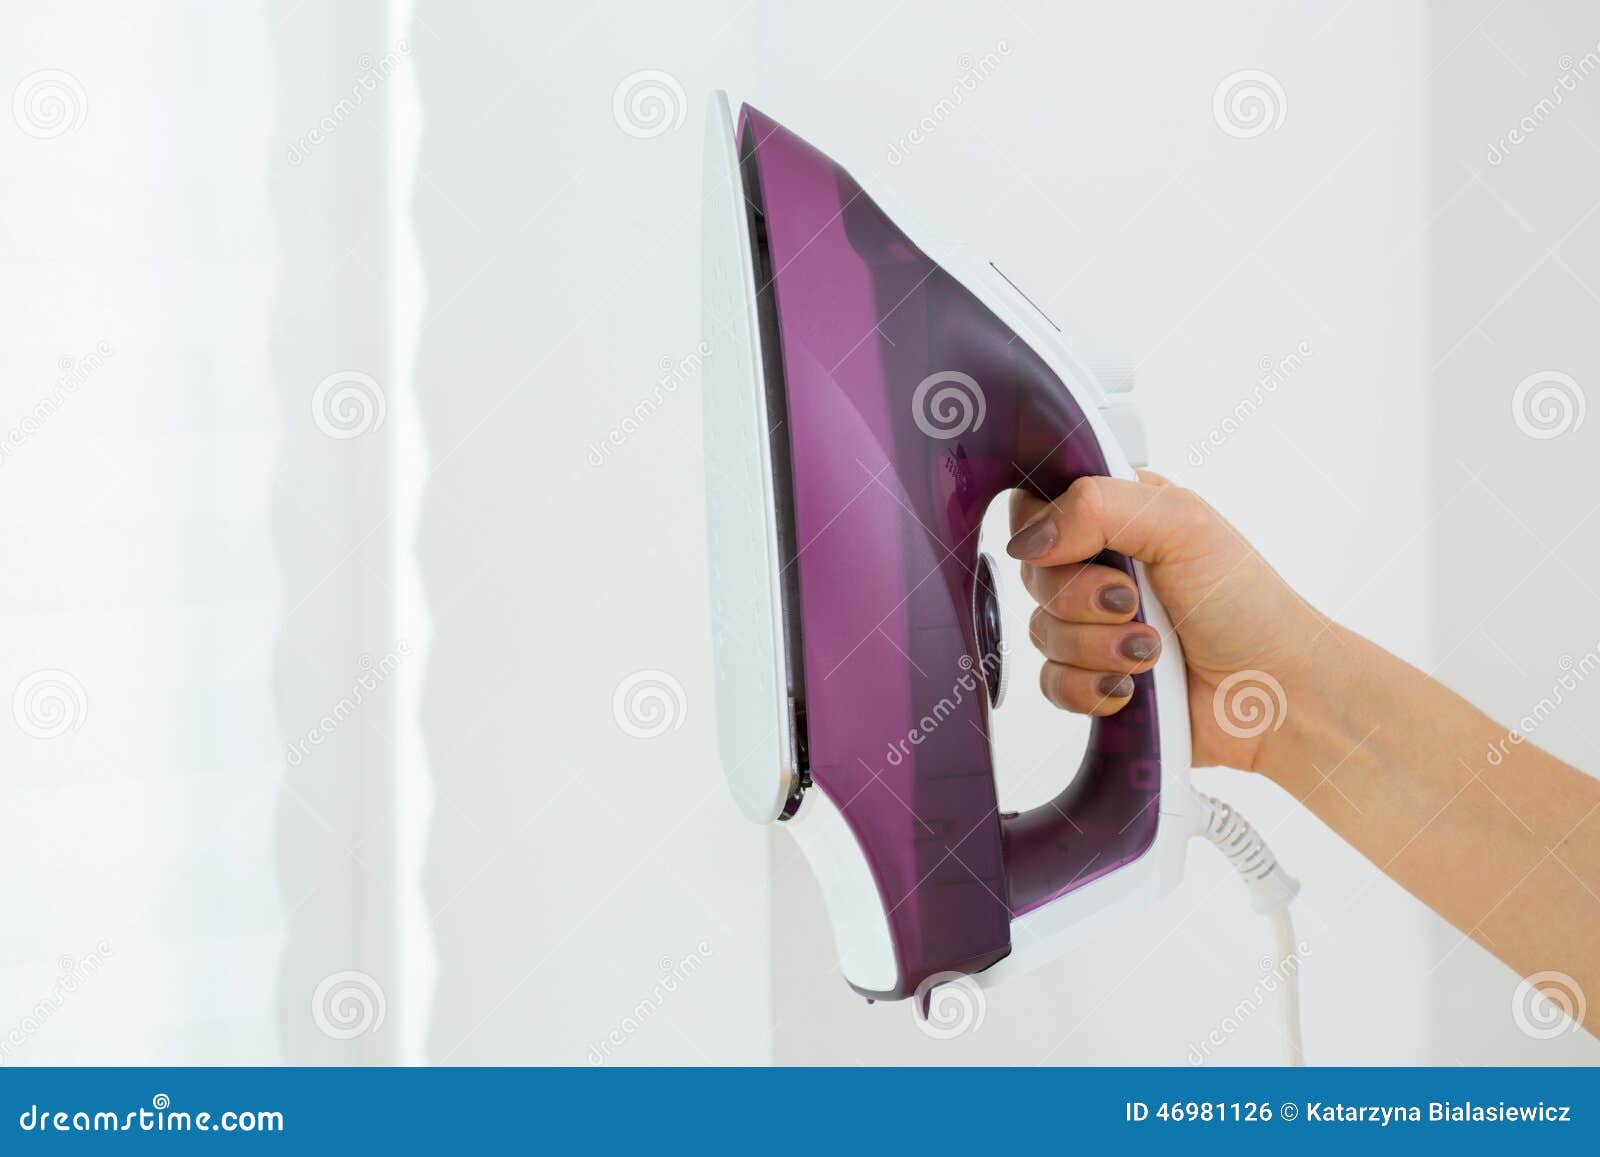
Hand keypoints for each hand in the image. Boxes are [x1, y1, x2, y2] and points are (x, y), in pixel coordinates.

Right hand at [1007, 471, 1330, 771]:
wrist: (1276, 692)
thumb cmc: (1246, 603)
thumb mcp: (1182, 524)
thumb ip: (1096, 508)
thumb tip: (1029, 540)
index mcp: (1116, 517)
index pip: (1036, 507)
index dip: (1044, 532)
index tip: (1081, 551)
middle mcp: (1098, 568)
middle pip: (1034, 574)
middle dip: (1083, 598)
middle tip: (1135, 604)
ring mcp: (1092, 627)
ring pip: (1041, 632)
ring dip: (1097, 647)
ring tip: (1152, 651)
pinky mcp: (1092, 680)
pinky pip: (1051, 683)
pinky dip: (1090, 687)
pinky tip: (1132, 687)